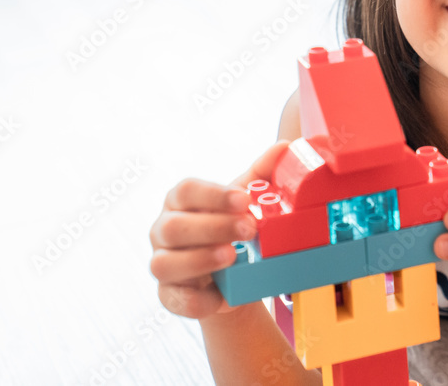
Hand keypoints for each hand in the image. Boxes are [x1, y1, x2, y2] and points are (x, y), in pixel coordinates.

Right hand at [148, 140, 291, 318]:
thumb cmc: (232, 229)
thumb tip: (285, 147)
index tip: (245, 199)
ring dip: (200, 260)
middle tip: (250, 229)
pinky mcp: (168, 295)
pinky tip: (221, 296)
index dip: (214, 195)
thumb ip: (261, 175)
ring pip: (165, 263)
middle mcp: (163, 230)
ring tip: (232, 256)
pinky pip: (173, 299)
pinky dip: (197, 300)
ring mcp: (162, 263)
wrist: (230, 276)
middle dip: (213, 227)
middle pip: (175, 226)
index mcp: (180, 201)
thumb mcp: (245, 203)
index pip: (186, 190)